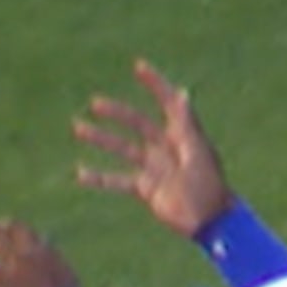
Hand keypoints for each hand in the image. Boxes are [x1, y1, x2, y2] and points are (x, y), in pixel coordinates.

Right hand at [74, 57, 234, 238]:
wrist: (208, 220)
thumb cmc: (208, 184)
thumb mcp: (197, 151)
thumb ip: (186, 123)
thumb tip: (182, 92)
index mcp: (182, 134)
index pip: (167, 102)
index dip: (155, 84)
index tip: (139, 66)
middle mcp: (165, 147)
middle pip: (137, 123)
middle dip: (117, 113)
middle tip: (96, 103)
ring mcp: (154, 168)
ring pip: (122, 148)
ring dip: (101, 138)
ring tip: (78, 127)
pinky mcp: (146, 188)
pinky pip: (118, 180)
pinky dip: (99, 177)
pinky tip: (79, 172)